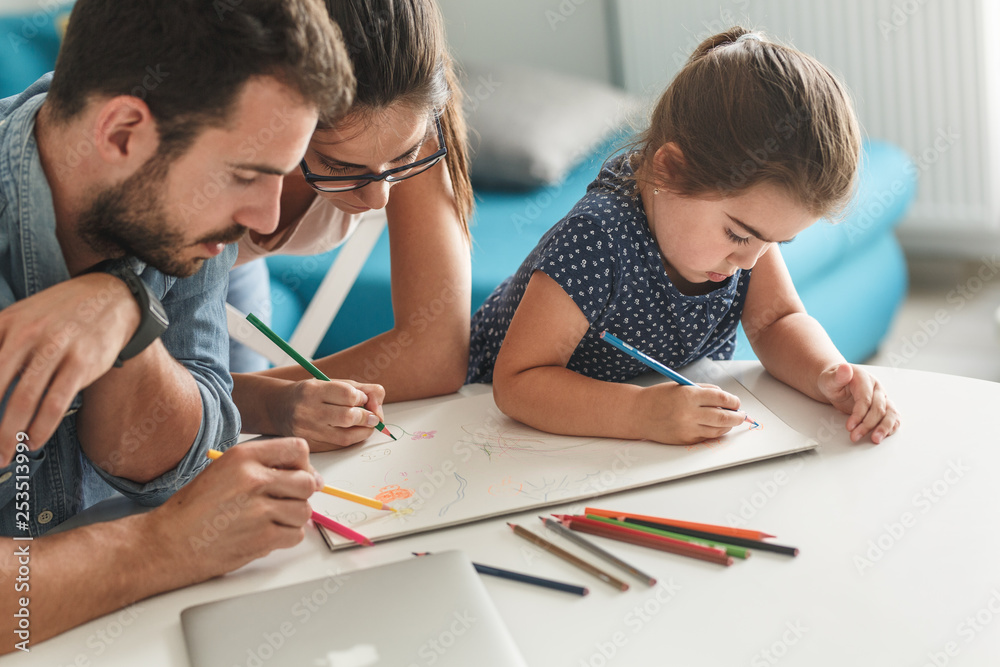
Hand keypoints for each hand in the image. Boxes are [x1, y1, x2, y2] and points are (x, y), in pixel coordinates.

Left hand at [0, 274, 138, 464]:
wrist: (110, 298)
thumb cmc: (58, 314)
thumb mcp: (19, 317)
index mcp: (5, 322)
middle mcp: (26, 333)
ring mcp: (56, 347)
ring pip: (23, 399)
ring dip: (9, 435)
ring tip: (3, 455)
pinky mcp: (82, 363)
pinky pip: (55, 403)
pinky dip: (41, 428)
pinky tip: (32, 442)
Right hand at [145, 438, 322, 583]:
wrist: (168, 543)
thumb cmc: (192, 509)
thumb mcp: (224, 470)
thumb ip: (262, 466)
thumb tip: (310, 476)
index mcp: (243, 457)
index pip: (298, 449)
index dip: (303, 464)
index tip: (297, 474)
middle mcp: (254, 480)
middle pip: (307, 482)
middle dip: (301, 493)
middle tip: (286, 501)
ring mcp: (260, 510)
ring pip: (304, 510)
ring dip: (293, 517)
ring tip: (270, 520)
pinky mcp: (262, 538)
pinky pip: (295, 535)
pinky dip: (286, 537)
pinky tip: (265, 534)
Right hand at [274, 378, 386, 450]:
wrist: (279, 407)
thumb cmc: (313, 394)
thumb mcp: (333, 383)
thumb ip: (363, 390)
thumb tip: (379, 408)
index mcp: (313, 390)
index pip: (348, 394)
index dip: (362, 397)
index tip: (362, 398)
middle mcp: (307, 411)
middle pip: (348, 417)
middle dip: (366, 417)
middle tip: (371, 416)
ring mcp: (307, 431)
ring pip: (345, 436)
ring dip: (363, 431)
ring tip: (366, 424)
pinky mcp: (309, 445)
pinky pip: (339, 446)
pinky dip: (353, 439)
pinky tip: (353, 432)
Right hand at [637, 382, 747, 444]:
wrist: (638, 414)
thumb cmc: (659, 398)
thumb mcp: (682, 386)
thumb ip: (704, 391)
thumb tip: (726, 399)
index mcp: (689, 395)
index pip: (721, 399)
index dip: (734, 401)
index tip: (737, 402)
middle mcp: (689, 413)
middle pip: (724, 417)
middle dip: (737, 416)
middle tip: (741, 414)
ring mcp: (687, 429)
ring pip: (718, 430)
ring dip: (728, 425)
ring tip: (730, 421)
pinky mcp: (685, 440)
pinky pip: (706, 437)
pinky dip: (714, 432)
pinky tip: (716, 427)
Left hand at [817, 363, 899, 442]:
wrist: (836, 383)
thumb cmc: (832, 381)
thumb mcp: (829, 378)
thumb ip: (837, 376)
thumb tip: (845, 368)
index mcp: (864, 379)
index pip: (866, 399)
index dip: (859, 414)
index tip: (849, 426)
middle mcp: (876, 388)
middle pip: (878, 408)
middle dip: (868, 425)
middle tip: (855, 436)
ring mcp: (882, 397)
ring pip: (890, 413)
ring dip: (884, 428)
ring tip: (875, 440)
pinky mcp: (883, 407)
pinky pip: (892, 417)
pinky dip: (890, 427)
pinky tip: (884, 435)